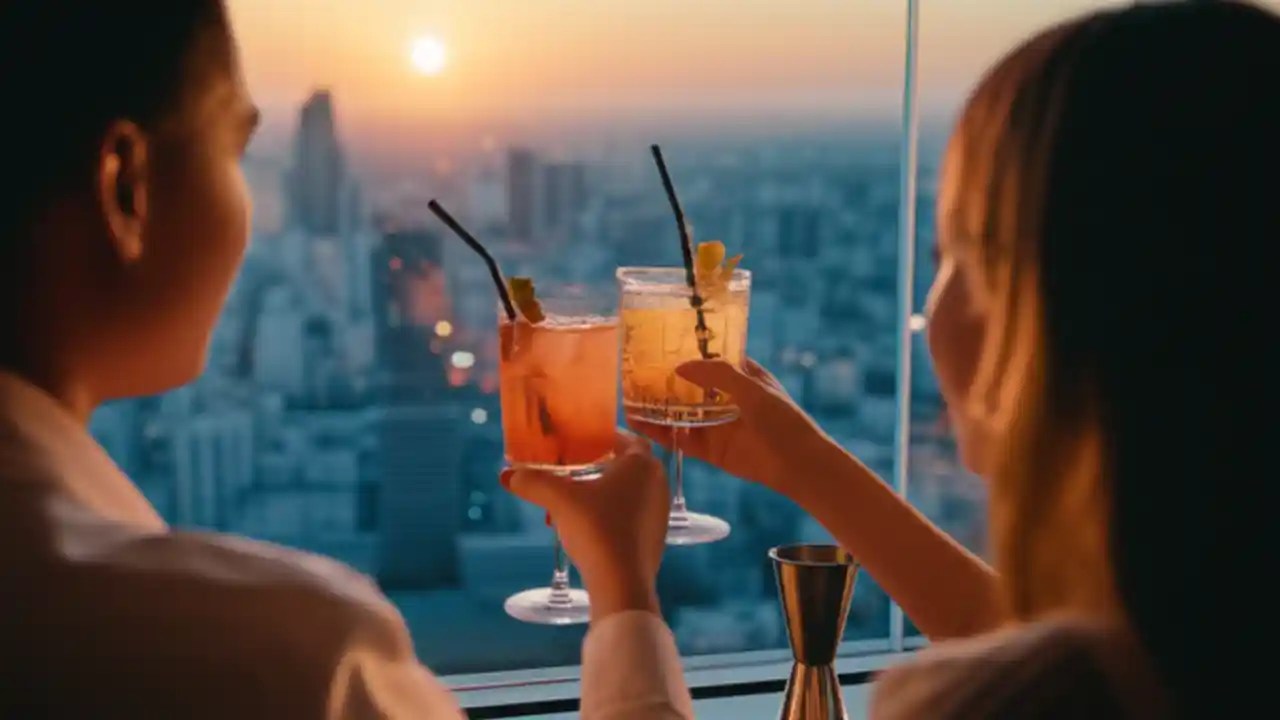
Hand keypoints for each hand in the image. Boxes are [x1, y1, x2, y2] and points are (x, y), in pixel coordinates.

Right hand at [502, 431, 668, 621]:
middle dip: (592, 470)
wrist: (622, 584)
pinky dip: (606, 516)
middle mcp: (657, 484)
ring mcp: (658, 513)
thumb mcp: (559, 500)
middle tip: (567, 474)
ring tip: (566, 507)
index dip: (601, 438)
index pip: (624, 438)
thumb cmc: (597, 529)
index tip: (578, 443)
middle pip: (622, 467)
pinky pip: (628, 516)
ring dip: (596, 496)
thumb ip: (534, 482)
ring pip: (623, 494)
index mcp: (642, 464)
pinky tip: (582, 531)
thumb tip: (507, 475)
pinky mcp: (654, 538)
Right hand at [630, 358, 837, 501]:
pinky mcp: (709, 450)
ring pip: (679, 413)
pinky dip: (660, 432)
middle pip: (687, 387)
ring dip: (656, 408)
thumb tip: (680, 366)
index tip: (657, 345)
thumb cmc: (782, 419)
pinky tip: (638, 424)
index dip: (685, 352)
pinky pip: (680, 439)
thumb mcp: (752, 387)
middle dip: (663, 381)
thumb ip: (717, 374)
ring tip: (626, 398)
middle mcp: (724, 398)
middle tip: (632, 373)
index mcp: (740, 376)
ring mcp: (715, 425)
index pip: (707, 359)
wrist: (797, 464)